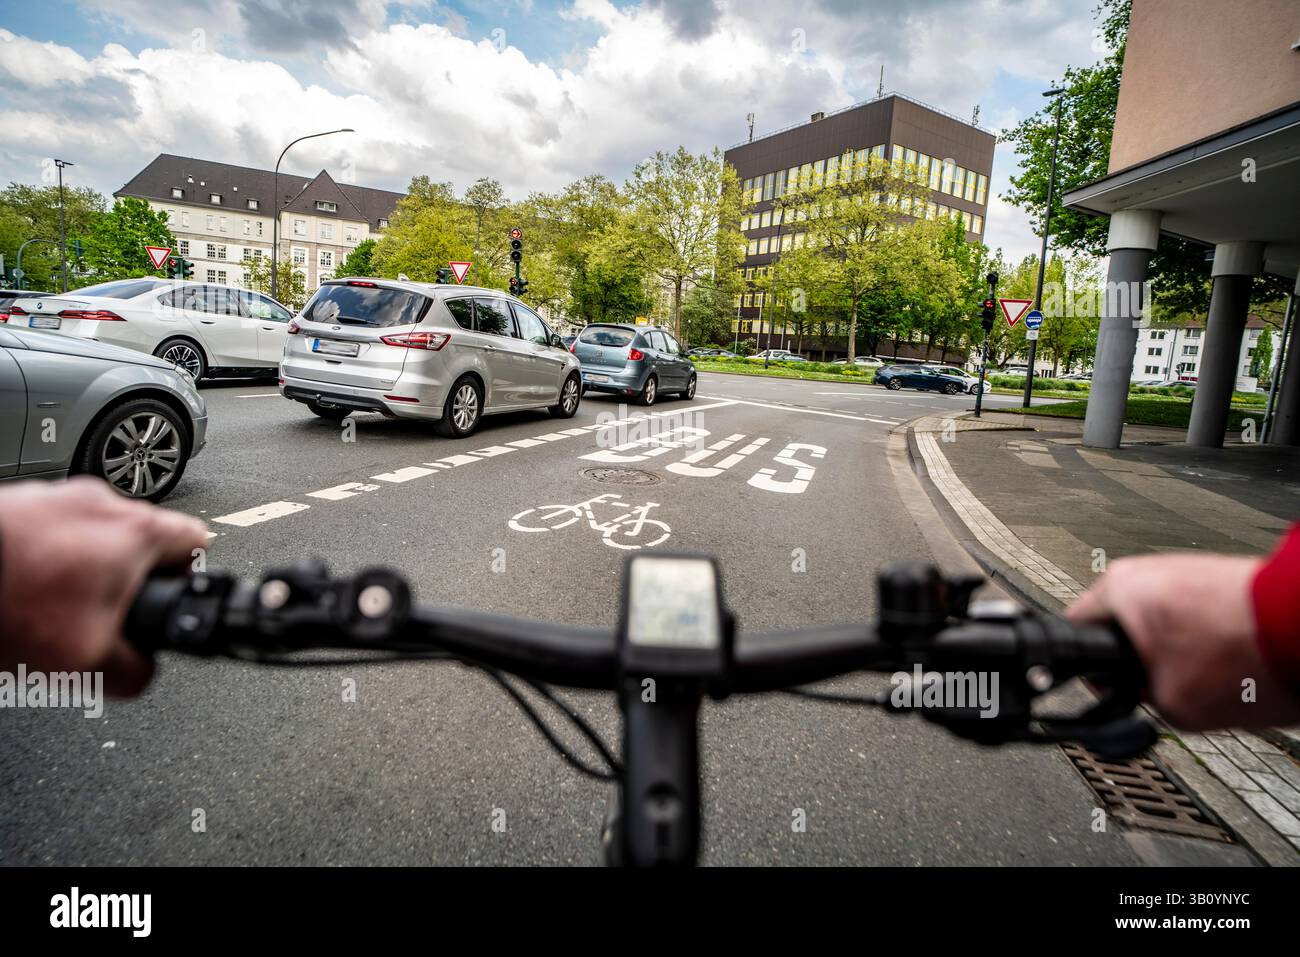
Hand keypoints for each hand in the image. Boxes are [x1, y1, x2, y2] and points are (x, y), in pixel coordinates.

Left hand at [0, 478, 208, 695]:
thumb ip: (135, 670)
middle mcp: (101, 504)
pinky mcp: (17, 505)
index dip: (189, 577)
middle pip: (139, 544)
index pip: (197, 542)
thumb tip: (143, 670)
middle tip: (96, 616)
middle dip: (122, 583)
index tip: (167, 598)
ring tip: (46, 609)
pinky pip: (46, 536)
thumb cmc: (9, 603)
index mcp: (135, 532)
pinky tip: (19, 595)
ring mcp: (56, 499)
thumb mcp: (88, 662)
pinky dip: (39, 563)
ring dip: (77, 572)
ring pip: (90, 539)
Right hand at [1067, 552, 1299, 730]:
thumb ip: (1140, 697)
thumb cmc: (1244, 653)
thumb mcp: (1171, 703)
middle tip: (1163, 690)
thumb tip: (1146, 693)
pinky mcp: (1213, 574)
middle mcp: (1143, 569)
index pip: (1075, 633)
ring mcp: (1181, 567)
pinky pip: (1192, 614)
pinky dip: (1204, 638)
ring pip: (1159, 622)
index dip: (1091, 674)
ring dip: (1174, 650)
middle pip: (1121, 628)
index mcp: (1116, 590)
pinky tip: (1226, 659)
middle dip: (1139, 662)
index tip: (1110, 690)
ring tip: (1204, 674)